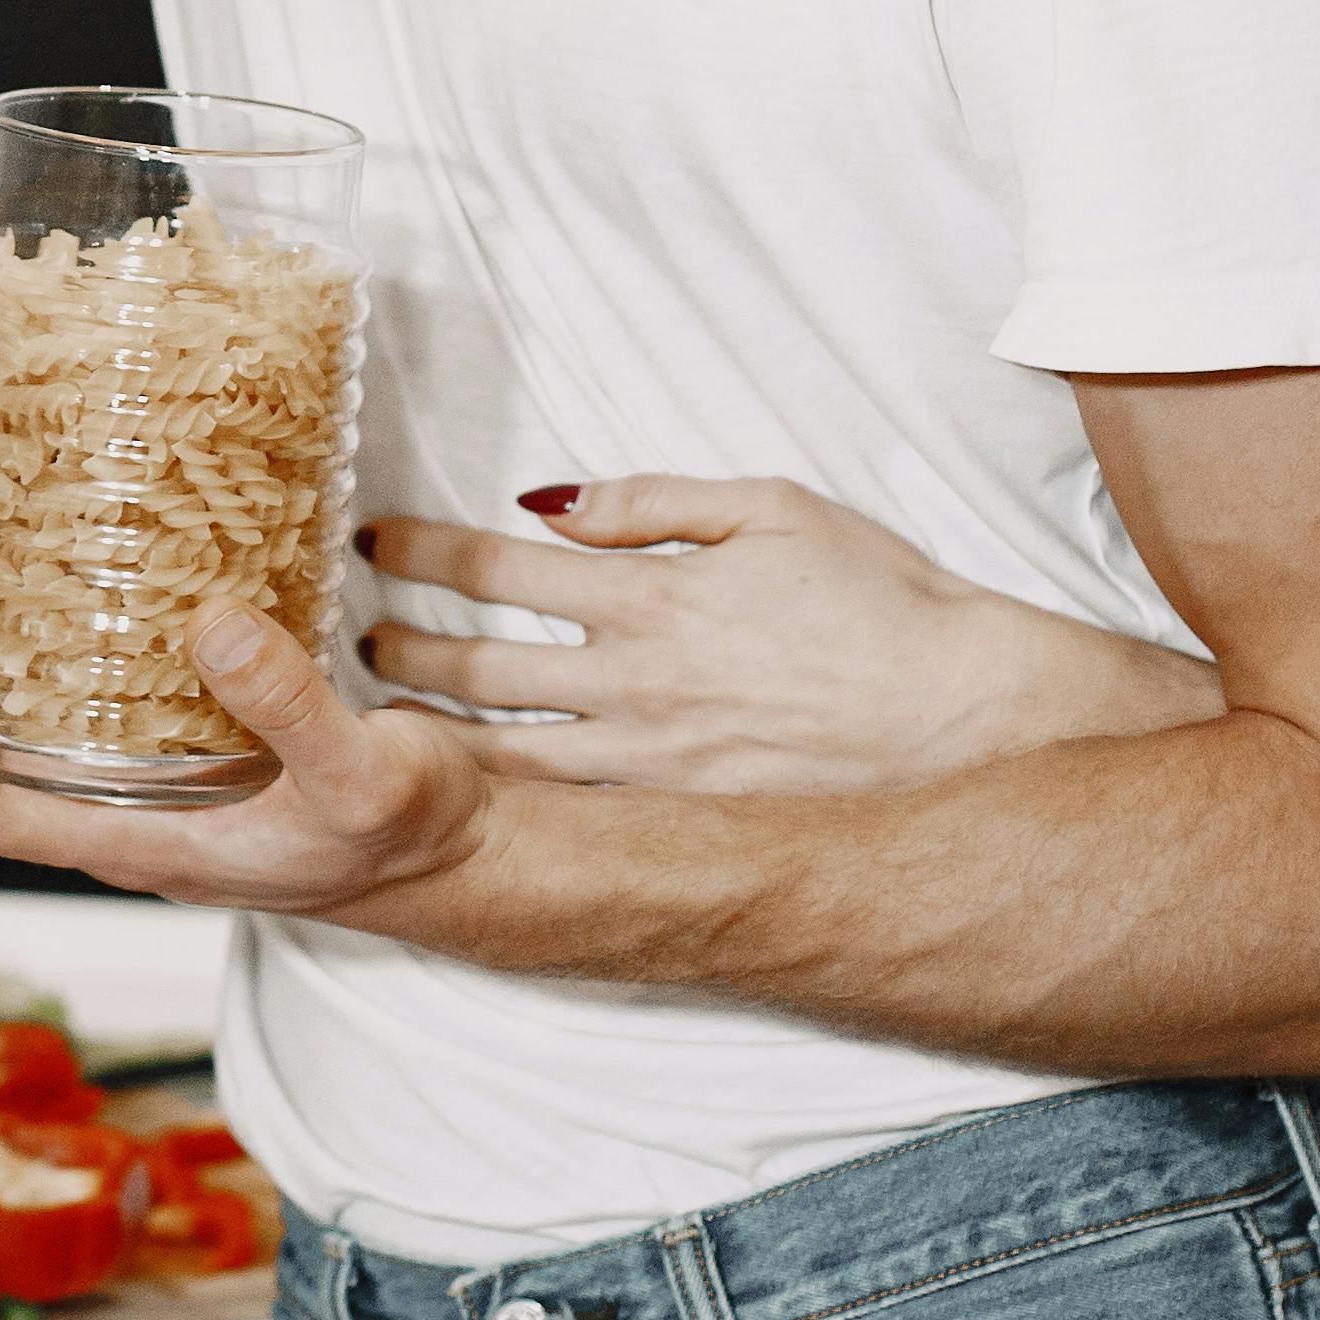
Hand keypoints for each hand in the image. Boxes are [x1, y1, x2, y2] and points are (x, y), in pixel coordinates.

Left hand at [0, 590, 498, 924]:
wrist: (470, 858)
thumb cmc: (416, 839)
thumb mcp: (364, 773)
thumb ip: (287, 705)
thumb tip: (204, 622)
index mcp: (142, 847)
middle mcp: (129, 827)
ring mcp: (156, 799)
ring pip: (31, 747)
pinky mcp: (192, 763)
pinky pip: (93, 720)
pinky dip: (63, 660)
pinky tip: (87, 595)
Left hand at [362, 477, 1225, 792]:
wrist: (966, 717)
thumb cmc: (881, 602)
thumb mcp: (773, 508)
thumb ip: (655, 502)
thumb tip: (552, 502)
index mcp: (651, 593)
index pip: (499, 566)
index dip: (424, 552)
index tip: (375, 542)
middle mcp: (633, 682)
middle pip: (478, 666)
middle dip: (401, 648)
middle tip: (353, 636)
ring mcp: (648, 763)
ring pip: (501, 749)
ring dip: (429, 729)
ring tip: (375, 715)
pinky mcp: (676, 818)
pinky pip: (560, 810)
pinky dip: (494, 797)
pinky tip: (456, 792)